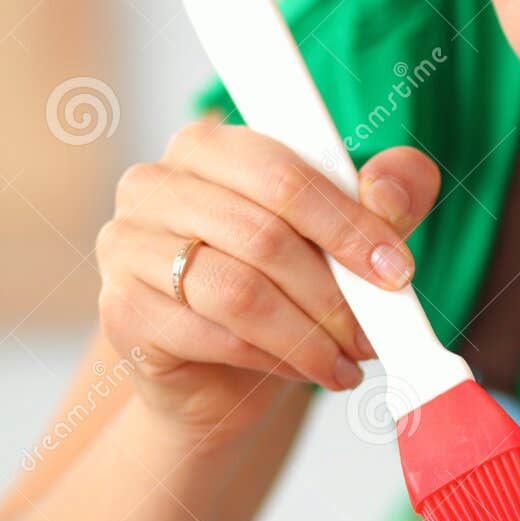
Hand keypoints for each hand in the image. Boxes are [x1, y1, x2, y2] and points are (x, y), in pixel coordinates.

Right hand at [95, 116, 440, 440]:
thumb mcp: (346, 236)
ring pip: (240, 292)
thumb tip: (390, 196)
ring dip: (308, 336)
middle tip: (373, 333)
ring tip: (344, 360)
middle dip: (334, 294)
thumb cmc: (282, 285)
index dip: (349, 225)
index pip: (284, 174)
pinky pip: (213, 336)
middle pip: (264, 236)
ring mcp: (125, 244)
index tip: (397, 272)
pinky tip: (305, 371)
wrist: (216, 374)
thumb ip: (385, 195)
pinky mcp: (121, 309)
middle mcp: (154, 184)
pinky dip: (275, 360)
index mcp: (209, 146)